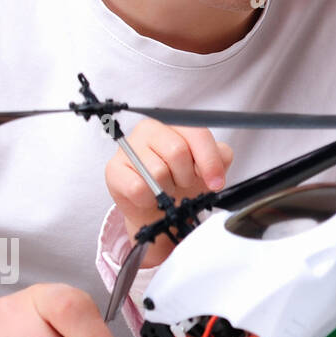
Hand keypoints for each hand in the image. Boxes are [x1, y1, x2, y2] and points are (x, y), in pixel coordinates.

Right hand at [105, 118, 234, 267]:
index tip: (215, 183)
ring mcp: (129, 148)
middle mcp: (150, 129)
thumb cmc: (180, 185)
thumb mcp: (205, 170)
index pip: (197, 134)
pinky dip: (148, 200)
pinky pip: (138, 188)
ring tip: (163, 190)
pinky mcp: (114, 169)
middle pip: (177, 151)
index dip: (210, 161)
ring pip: (158, 172)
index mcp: (175, 125)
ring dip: (166, 190)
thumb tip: (221, 157)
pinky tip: (148, 198)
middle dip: (185, 176)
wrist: (157, 211)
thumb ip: (219, 157)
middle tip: (181, 184)